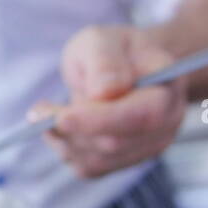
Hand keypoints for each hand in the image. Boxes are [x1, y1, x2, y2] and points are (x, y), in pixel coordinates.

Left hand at [28, 26, 186, 178]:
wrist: (127, 66)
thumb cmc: (115, 51)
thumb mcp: (103, 40)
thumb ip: (105, 60)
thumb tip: (105, 91)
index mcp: (167, 89)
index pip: (142, 116)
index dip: (101, 120)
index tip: (63, 116)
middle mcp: (165, 125)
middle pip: (115, 143)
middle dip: (72, 129)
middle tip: (40, 110)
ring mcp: (147, 147)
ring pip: (98, 159)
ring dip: (64, 139)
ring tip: (47, 112)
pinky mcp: (124, 161)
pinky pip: (90, 168)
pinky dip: (66, 149)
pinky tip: (59, 127)